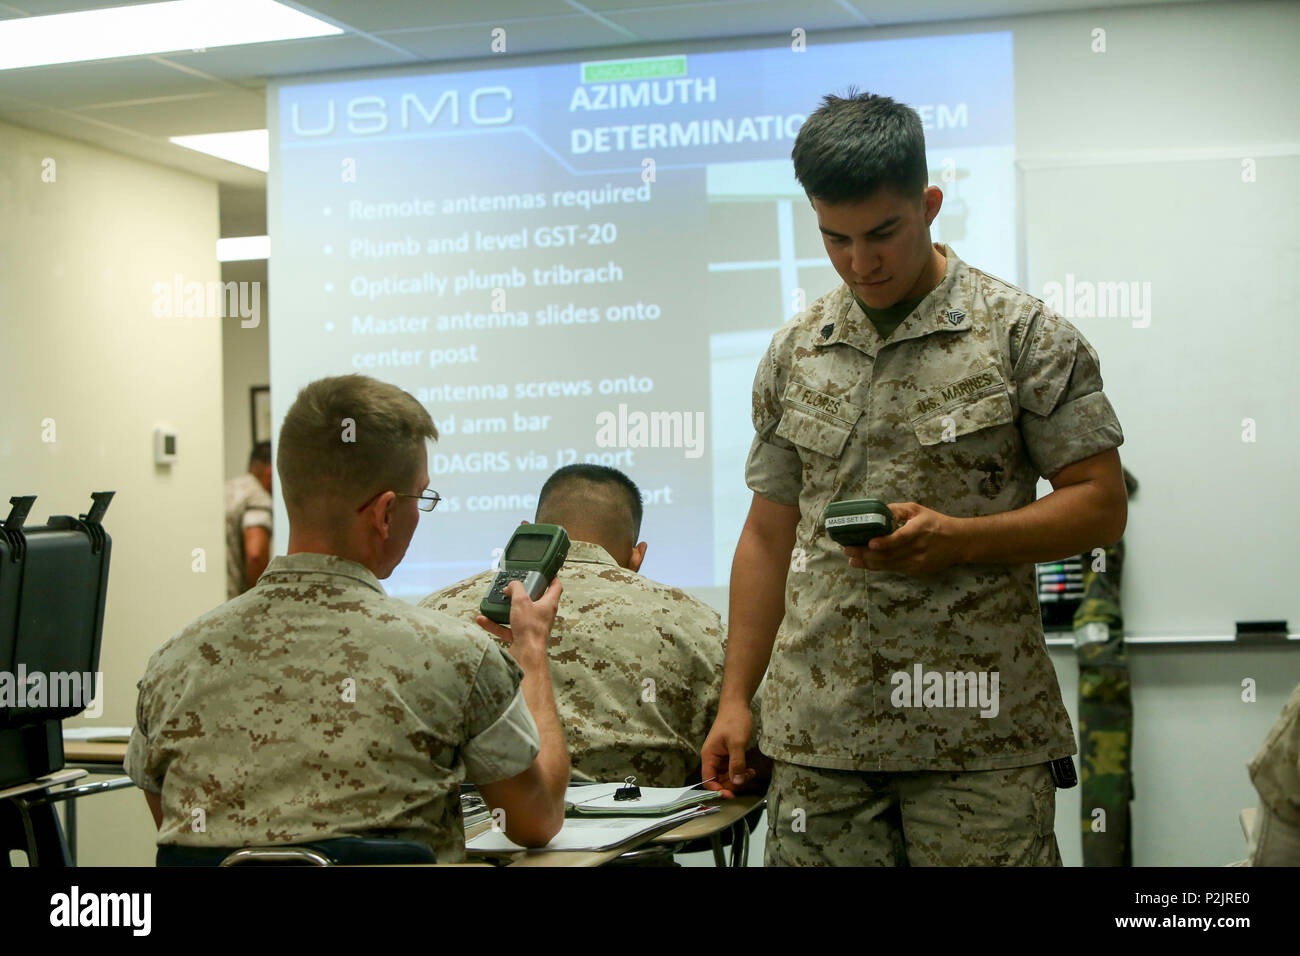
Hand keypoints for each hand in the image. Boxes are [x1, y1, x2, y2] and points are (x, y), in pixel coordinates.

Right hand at [475, 576, 561, 663]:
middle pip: (536, 600)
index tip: (546, 572)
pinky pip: (507, 628)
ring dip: (506, 609)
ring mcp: (532, 627)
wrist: (526, 654)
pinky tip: (484, 620)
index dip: (552, 578)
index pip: (556, 587)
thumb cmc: (530, 629)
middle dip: (524, 593)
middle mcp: (543, 615)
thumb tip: (512, 585)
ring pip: (519, 614)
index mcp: (549, 604)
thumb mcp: (521, 601)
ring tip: (496, 602)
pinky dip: (496, 624)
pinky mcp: (522, 637)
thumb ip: (516, 588)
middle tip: (515, 587)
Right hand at [700, 703, 755, 798]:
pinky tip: (750, 770)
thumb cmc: (734, 720)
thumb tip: (737, 783)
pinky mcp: (729, 755)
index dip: (717, 790)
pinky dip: (741, 772)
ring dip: (739, 778)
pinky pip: (733, 769)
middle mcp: (713, 758)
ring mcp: (721, 757)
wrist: (737, 705)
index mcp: (709, 756)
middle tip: (746, 780)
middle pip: (718, 780)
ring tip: (750, 773)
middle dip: (732, 784)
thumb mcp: (737, 743)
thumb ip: (737, 764)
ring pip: (728, 776)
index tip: (730, 795)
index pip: (708, 780)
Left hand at [842, 502, 965, 575]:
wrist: (959, 542)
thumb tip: (875, 513)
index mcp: (920, 530)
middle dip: (866, 554)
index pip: (902, 538)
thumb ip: (896, 510)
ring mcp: (918, 562)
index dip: (886, 542)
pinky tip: (865, 564)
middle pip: (890, 554)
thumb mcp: (917, 510)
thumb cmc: (935, 522)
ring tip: (851, 559)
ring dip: (868, 563)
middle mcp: (919, 547)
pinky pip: (894, 569)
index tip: (870, 543)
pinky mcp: (917, 571)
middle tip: (847, 550)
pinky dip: (878, 567)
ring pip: (889, 565)